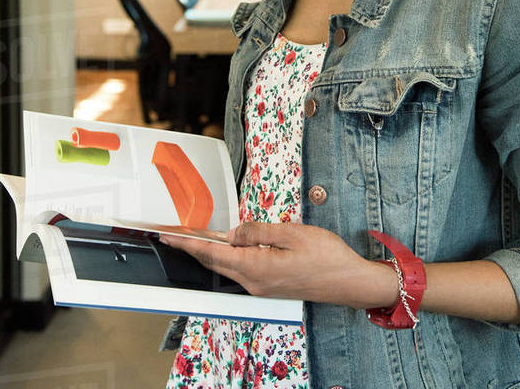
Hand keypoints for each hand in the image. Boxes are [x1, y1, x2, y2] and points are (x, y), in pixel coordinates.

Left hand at [159, 222, 398, 308]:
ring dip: (210, 254)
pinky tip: (229, 248)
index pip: (213, 254)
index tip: (169, 236)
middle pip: (215, 264)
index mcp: (257, 267)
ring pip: (227, 268)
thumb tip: (234, 233)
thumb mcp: (292, 233)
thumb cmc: (327, 256)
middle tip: (174, 236)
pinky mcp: (270, 287)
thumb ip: (258, 231)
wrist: (350, 282)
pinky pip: (241, 271)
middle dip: (193, 249)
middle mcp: (254, 282)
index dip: (189, 244)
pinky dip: (228, 259)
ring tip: (196, 239)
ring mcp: (261, 288)